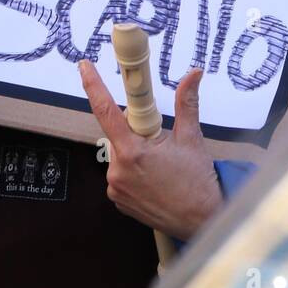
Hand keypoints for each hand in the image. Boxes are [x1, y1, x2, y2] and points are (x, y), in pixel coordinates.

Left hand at [79, 61, 221, 239]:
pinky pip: (121, 176)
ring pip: (120, 155)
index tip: (84, 66)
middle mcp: (117, 170)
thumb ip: (187, 103)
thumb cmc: (197, 182)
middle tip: (160, 140)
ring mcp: (115, 188)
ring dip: (136, 153)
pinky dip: (134, 172)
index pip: (106, 110)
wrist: (202, 221)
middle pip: (118, 134)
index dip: (93, 85)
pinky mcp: (118, 201)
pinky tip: (154, 180)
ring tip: (161, 167)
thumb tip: (193, 75)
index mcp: (132, 151)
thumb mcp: (192, 138)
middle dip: (135, 130)